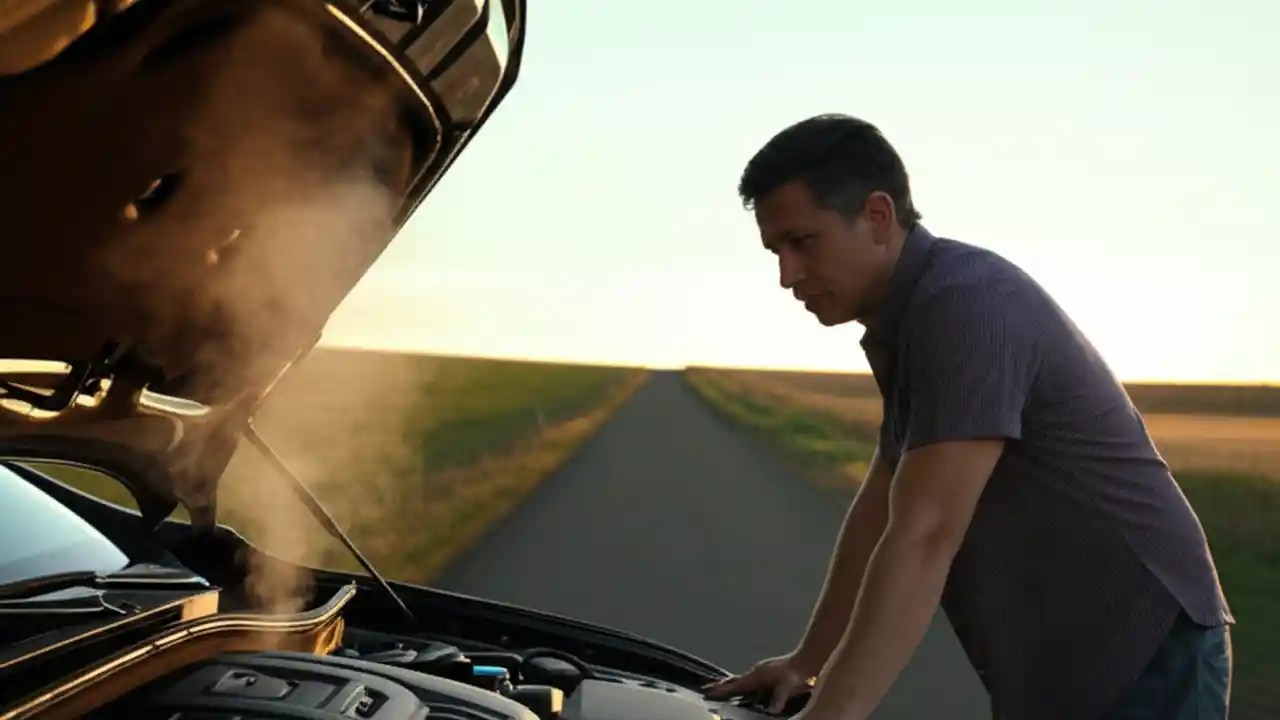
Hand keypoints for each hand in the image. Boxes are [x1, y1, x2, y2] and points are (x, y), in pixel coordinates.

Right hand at [701, 651, 817, 714]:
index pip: (734, 685)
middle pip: (733, 680)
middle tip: (707, 689)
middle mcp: (756, 672)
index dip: (720, 690)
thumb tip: (773, 709)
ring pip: (741, 678)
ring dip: (730, 684)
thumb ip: (779, 697)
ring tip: (720, 688)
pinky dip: (742, 683)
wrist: (809, 659)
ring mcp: (761, 670)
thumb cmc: (798, 673)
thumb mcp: (787, 686)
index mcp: (757, 676)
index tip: (706, 691)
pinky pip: (750, 679)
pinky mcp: (767, 671)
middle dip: (720, 685)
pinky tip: (745, 688)